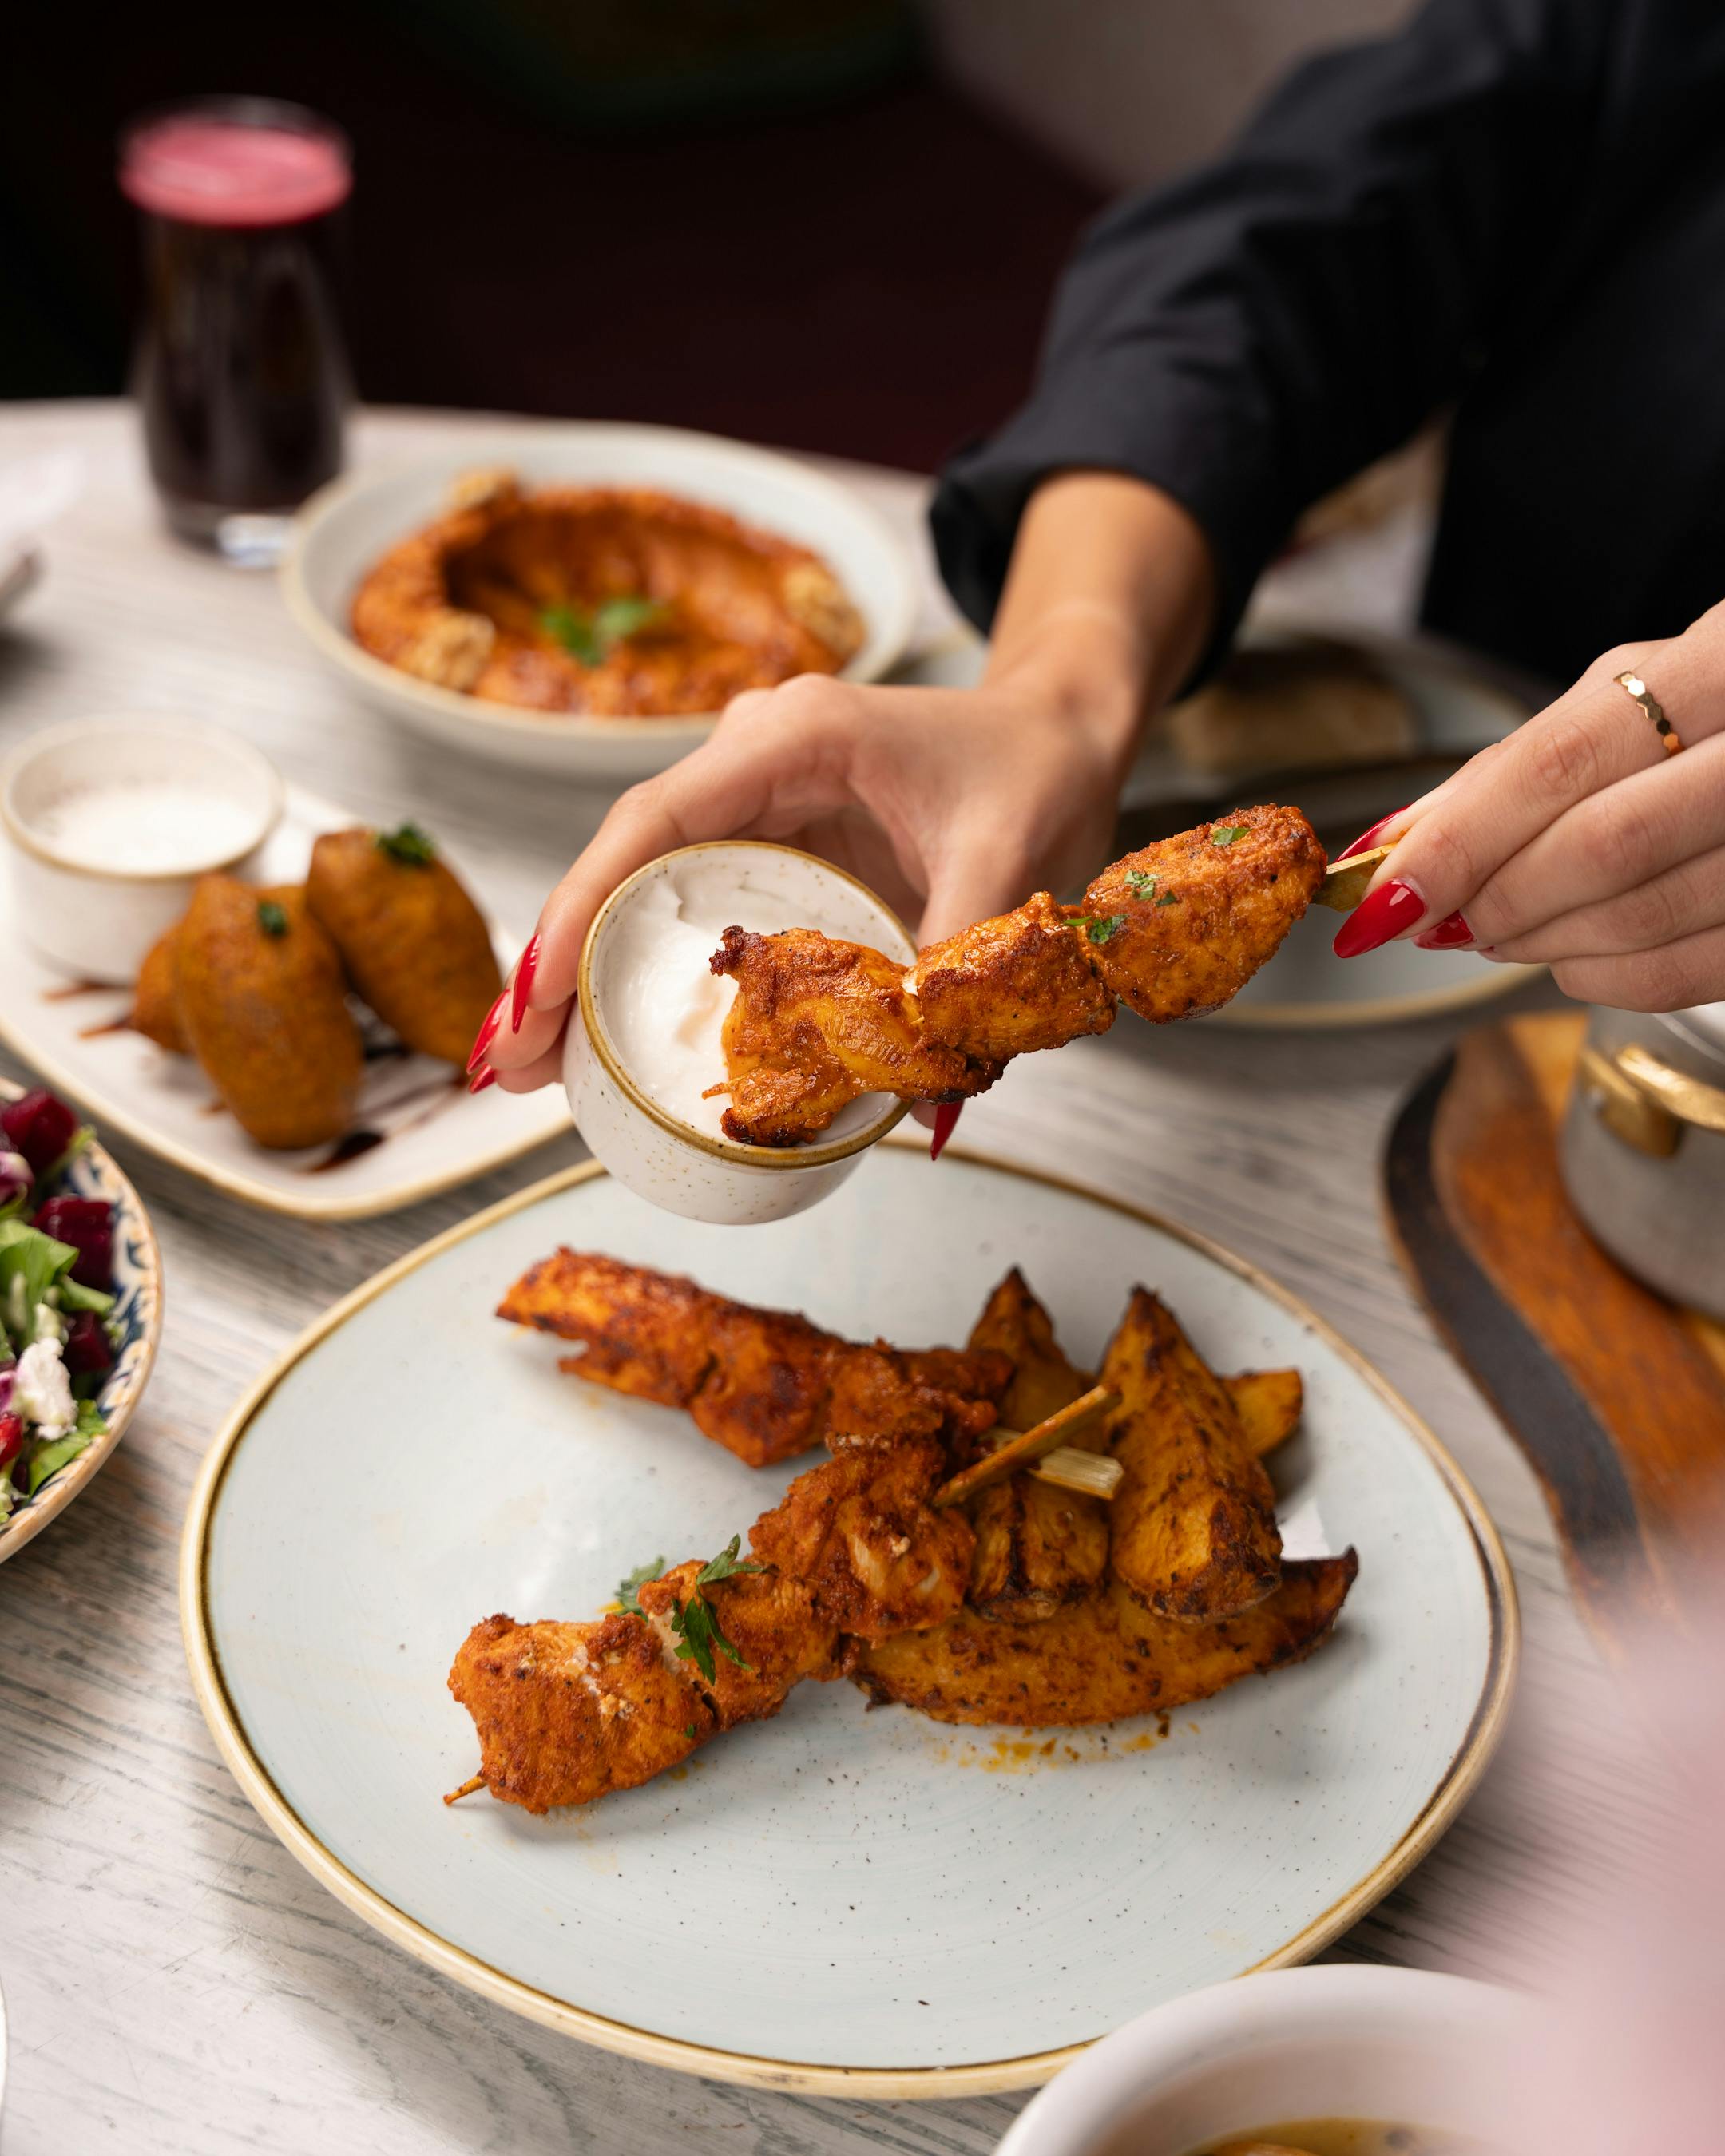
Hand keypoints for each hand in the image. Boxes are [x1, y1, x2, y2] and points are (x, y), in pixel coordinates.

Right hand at [477, 470, 1216, 1094]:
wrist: (1060, 730)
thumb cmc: (1037, 769)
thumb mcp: (1012, 860)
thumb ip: (959, 966)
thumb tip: (915, 1098)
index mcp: (794, 737)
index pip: (656, 823)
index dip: (585, 910)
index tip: (539, 996)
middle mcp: (753, 760)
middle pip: (627, 863)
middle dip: (561, 963)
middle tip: (507, 1067)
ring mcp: (755, 800)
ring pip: (647, 889)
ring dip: (590, 975)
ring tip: (537, 1073)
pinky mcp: (773, 842)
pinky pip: (693, 907)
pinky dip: (648, 970)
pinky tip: (613, 1040)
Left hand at [1334, 597, 1724, 1010]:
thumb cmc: (1721, 702)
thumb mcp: (1629, 692)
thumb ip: (1518, 761)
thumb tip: (1402, 838)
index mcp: (1720, 670)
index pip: (1557, 765)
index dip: (1457, 841)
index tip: (1380, 895)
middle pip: (1599, 849)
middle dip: (1489, 898)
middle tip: (1428, 917)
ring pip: (1640, 918)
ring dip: (1535, 940)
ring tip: (1488, 929)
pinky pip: (1684, 973)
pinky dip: (1601, 977)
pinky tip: (1565, 955)